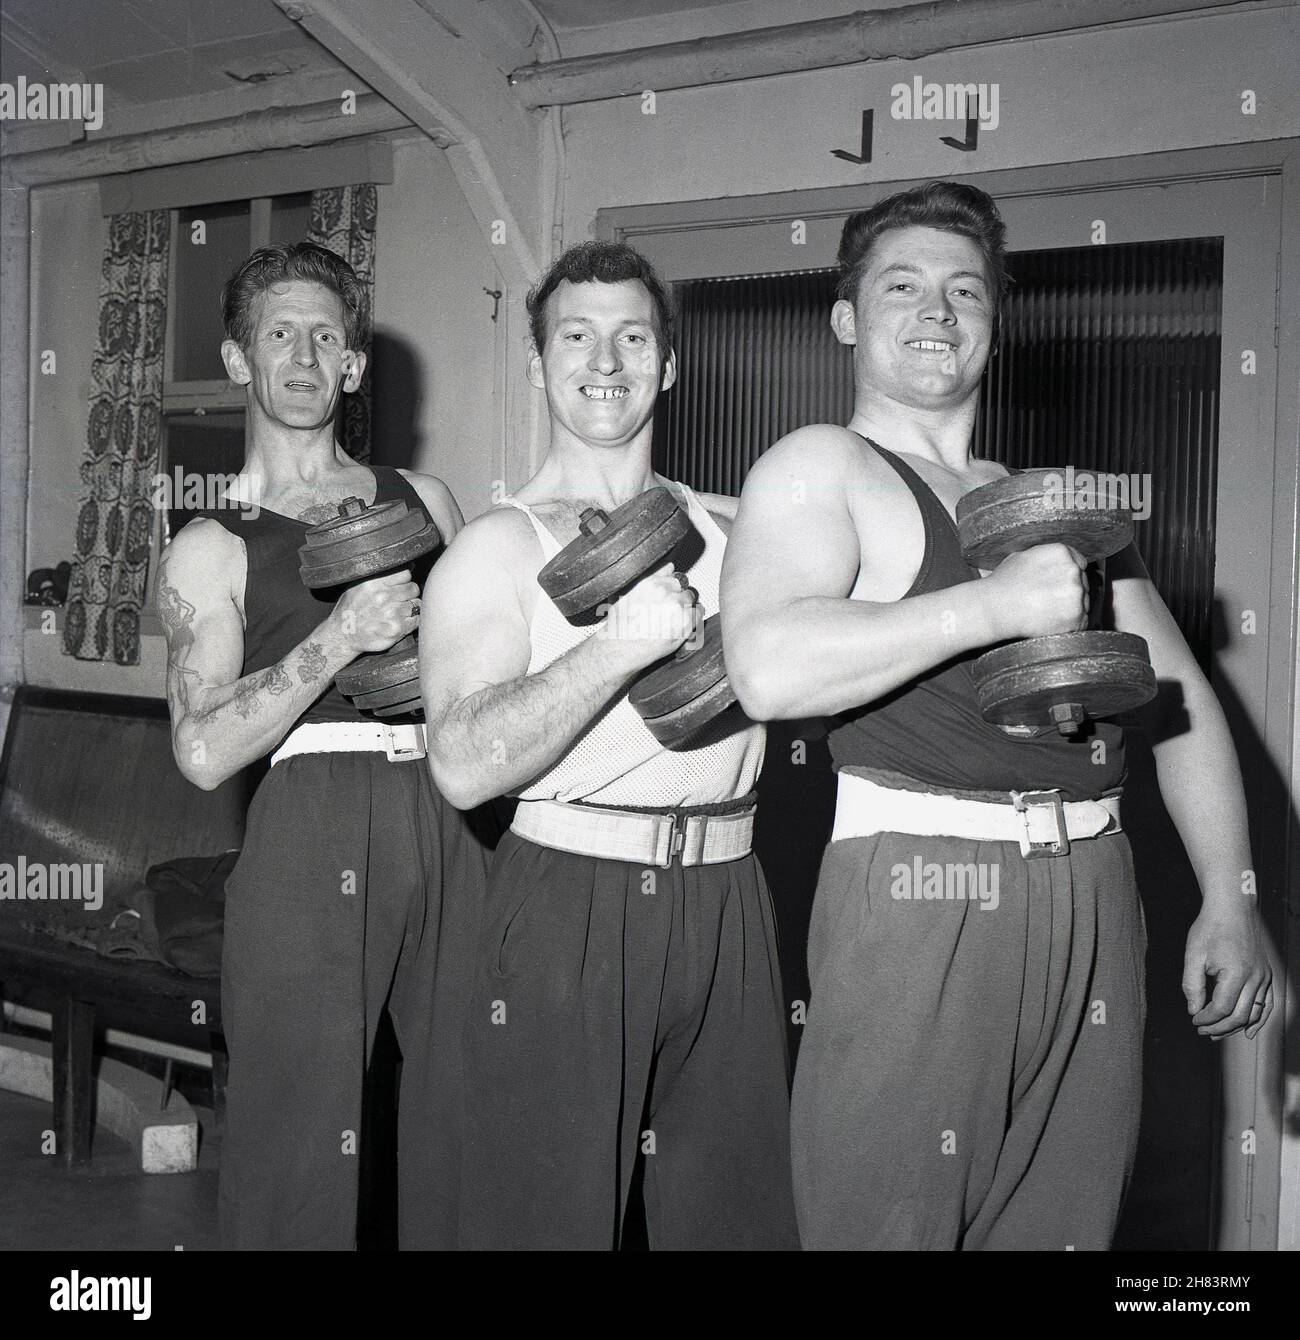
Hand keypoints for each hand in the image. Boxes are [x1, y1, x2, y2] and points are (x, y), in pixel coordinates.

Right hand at [330, 569, 419, 655]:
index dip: (404, 580)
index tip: (400, 586)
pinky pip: (417, 620)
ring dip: (410, 608)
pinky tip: (401, 622)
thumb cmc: (350, 610)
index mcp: (374, 583)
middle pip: (413, 588)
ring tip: (397, 613)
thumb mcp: (357, 585)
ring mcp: (392, 613)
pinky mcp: (398, 628)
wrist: (342, 636)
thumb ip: (379, 577)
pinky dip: (412, 621)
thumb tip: (407, 567)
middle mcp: (384, 596)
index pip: (405, 573)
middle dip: (408, 594)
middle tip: (398, 601)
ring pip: (416, 604)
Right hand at [598, 563, 699, 670]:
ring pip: (691, 599)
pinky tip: (681, 624)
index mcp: (652, 583)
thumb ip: (650, 577)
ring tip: (672, 618)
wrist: (621, 648)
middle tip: (668, 610)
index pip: (673, 576)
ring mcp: (677, 607)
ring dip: (685, 607)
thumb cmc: (619, 625)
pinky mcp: (686, 623)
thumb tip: (669, 566)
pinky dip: (693, 617)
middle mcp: (666, 592)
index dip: (670, 587)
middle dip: (678, 597)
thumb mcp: (625, 593)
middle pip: (683, 587)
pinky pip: (698, 613)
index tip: (667, 595)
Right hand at [983, 543, 1088, 639]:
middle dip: (1069, 592)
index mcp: (1062, 553)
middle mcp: (1073, 571)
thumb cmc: (1002, 585)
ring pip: (1084, 602)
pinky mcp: (1077, 617)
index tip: (1058, 584)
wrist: (994, 608)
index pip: (1079, 563)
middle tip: (1048, 600)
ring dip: (1070, 608)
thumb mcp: (1021, 557)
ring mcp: (1077, 595)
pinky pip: (1082, 622)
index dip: (1067, 575)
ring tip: (1046, 612)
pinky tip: (1051, 622)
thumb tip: (1053, 561)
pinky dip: (1070, 625)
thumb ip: (1045, 557)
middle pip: (1082, 583)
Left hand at [1182, 904, 1274, 1039]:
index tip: (1194, 1020)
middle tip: (1202, 1031)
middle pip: (1239, 1015)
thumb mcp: (1193, 955)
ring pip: (1254, 1013)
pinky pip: (1268, 1004)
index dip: (1207, 1019)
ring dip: (1236, 1026)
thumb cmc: (1210, 928)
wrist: (1232, 909)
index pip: (1222, 1008)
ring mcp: (1265, 977)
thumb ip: (1192, 985)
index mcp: (1237, 973)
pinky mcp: (1267, 975)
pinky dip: (1259, 1020)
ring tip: (1217, 1033)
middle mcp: (1256, 978)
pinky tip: (1248, 1031)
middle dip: (1219, 1027)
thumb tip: (1193, 1010)